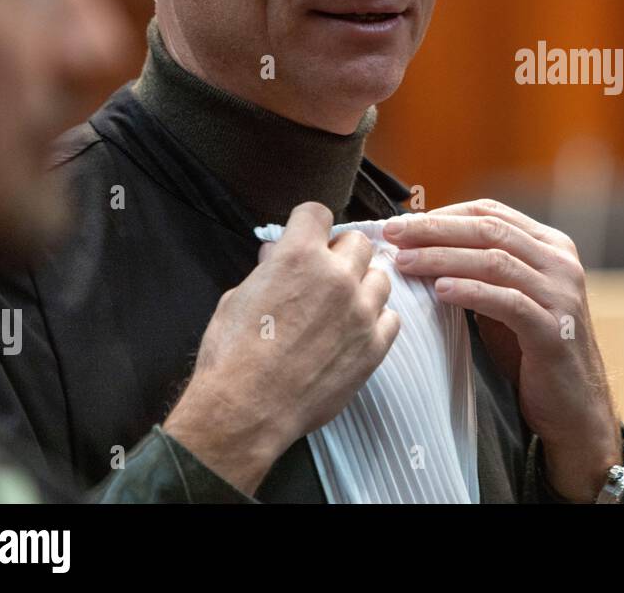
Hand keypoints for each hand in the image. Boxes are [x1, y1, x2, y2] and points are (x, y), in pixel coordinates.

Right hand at [164, 202, 398, 494]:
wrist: (246, 411)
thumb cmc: (233, 357)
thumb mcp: (238, 298)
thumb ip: (268, 271)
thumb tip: (276, 255)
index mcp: (299, 257)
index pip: (317, 213)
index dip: (308, 224)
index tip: (306, 235)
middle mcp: (337, 277)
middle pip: (358, 242)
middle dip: (341, 252)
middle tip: (325, 273)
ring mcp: (361, 312)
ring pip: (380, 278)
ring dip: (362, 285)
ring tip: (341, 305)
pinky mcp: (374, 346)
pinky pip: (390, 318)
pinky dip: (375, 320)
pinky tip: (354, 332)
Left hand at [384, 199, 621, 500]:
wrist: (573, 404)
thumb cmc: (530, 349)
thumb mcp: (508, 298)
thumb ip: (481, 269)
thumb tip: (421, 247)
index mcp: (551, 246)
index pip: (492, 212)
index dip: (445, 214)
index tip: (404, 222)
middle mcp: (560, 262)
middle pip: (490, 231)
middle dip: (435, 230)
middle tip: (393, 234)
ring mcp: (561, 294)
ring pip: (495, 261)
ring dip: (443, 258)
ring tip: (405, 262)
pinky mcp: (554, 329)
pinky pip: (508, 302)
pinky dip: (471, 292)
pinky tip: (441, 290)